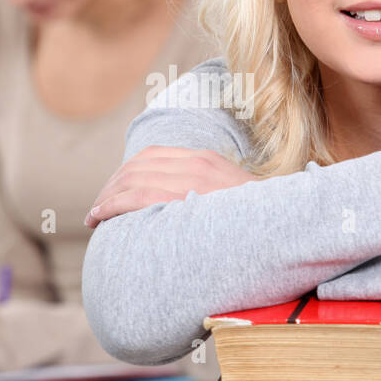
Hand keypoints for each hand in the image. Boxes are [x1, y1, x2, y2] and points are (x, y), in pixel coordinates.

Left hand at [84, 145, 255, 228]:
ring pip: (130, 180)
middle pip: (137, 167)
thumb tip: (192, 210)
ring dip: (105, 198)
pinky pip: (134, 197)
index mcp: (205, 160)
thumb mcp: (235, 197)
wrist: (286, 224)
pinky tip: (98, 218)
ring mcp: (189, 180)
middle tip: (98, 207)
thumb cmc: (260, 221)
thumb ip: (210, 195)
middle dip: (112, 186)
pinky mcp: (183, 199)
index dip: (127, 173)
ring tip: (94, 216)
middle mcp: (195, 164)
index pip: (153, 156)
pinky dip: (109, 206)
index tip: (115, 191)